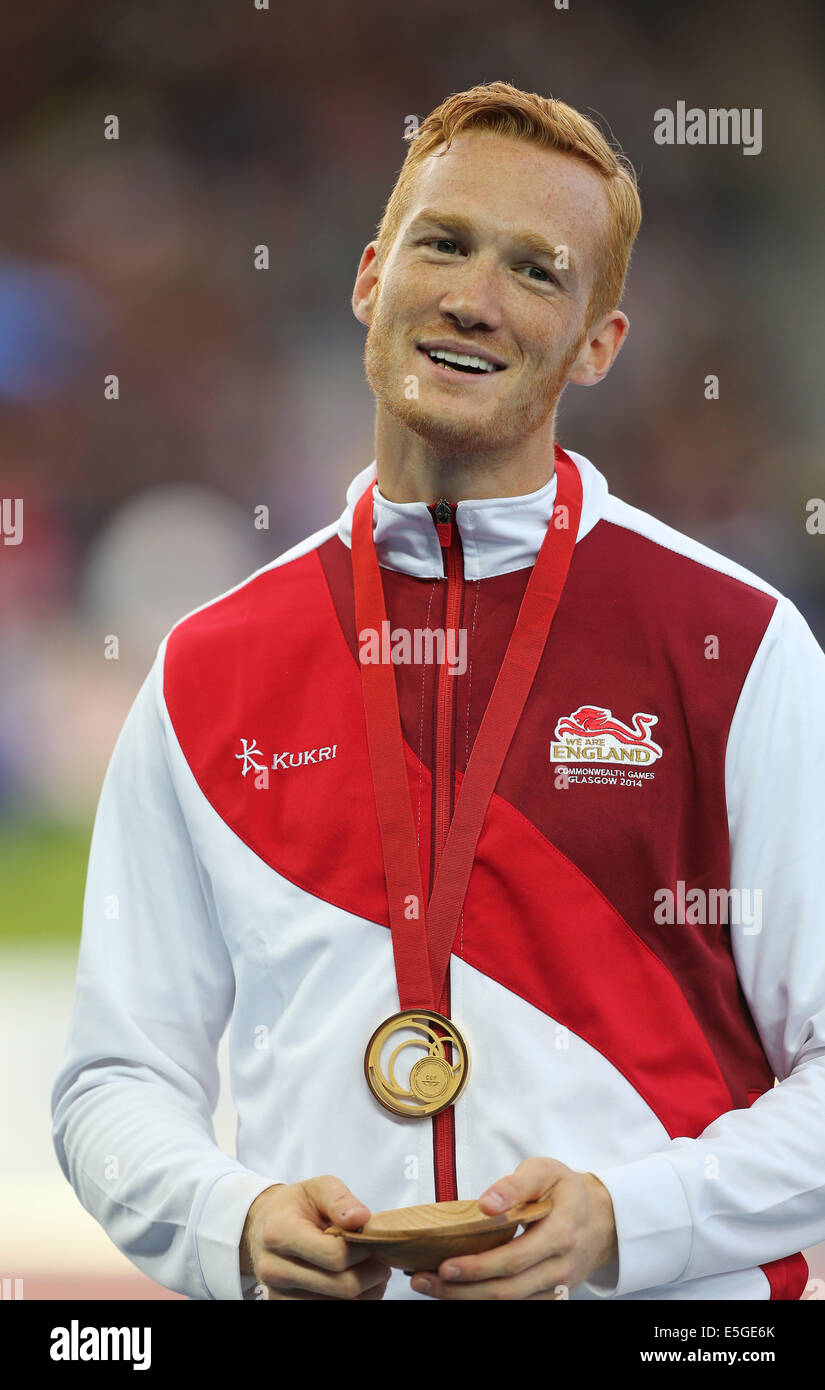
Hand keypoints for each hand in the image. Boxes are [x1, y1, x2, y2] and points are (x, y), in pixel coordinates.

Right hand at [240, 1176, 391, 1299]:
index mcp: (279, 1233)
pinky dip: (355, 1302)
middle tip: (380, 1257)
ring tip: (372, 1270)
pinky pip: (330, 1314)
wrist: (265, 1228)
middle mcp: (274, 1269)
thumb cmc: (297, 1206)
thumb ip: (340, 1199)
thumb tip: (361, 1218)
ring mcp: (278, 1294)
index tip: (369, 1237)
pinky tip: (361, 1286)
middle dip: (371, 1273)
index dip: (362, 1248)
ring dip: (367, 1291)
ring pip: (340, 1306)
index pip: (335, 1255)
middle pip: (342, 1286)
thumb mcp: (317, 1188)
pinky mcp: (284, 1307)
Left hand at [409, 1157, 617, 1299]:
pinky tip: (456, 1290)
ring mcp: (556, 1288)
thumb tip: (486, 1205)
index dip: (478, 1267)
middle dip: (460, 1289)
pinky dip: (482, 1301)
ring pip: (508, 1303)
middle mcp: (559, 1268)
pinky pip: (515, 1305)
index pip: (514, 1259)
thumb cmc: (567, 1190)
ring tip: (429, 1285)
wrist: (601, 1217)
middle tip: (422, 1279)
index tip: (445, 1264)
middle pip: (506, 1291)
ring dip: (465, 1298)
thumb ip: (515, 1185)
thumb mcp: (546, 1171)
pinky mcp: (549, 1296)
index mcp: (560, 1235)